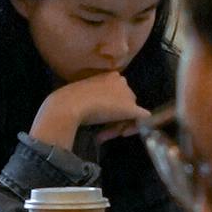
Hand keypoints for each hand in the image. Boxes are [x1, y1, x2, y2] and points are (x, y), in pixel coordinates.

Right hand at [30, 71, 144, 153]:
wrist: (69, 104)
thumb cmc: (69, 99)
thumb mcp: (83, 94)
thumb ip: (95, 99)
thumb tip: (101, 111)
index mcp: (110, 76)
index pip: (117, 93)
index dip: (111, 108)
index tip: (100, 119)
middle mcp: (122, 81)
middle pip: (126, 103)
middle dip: (116, 118)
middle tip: (102, 131)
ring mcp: (128, 95)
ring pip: (131, 112)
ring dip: (119, 124)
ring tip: (103, 135)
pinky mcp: (131, 108)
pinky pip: (142, 119)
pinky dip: (135, 127)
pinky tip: (123, 133)